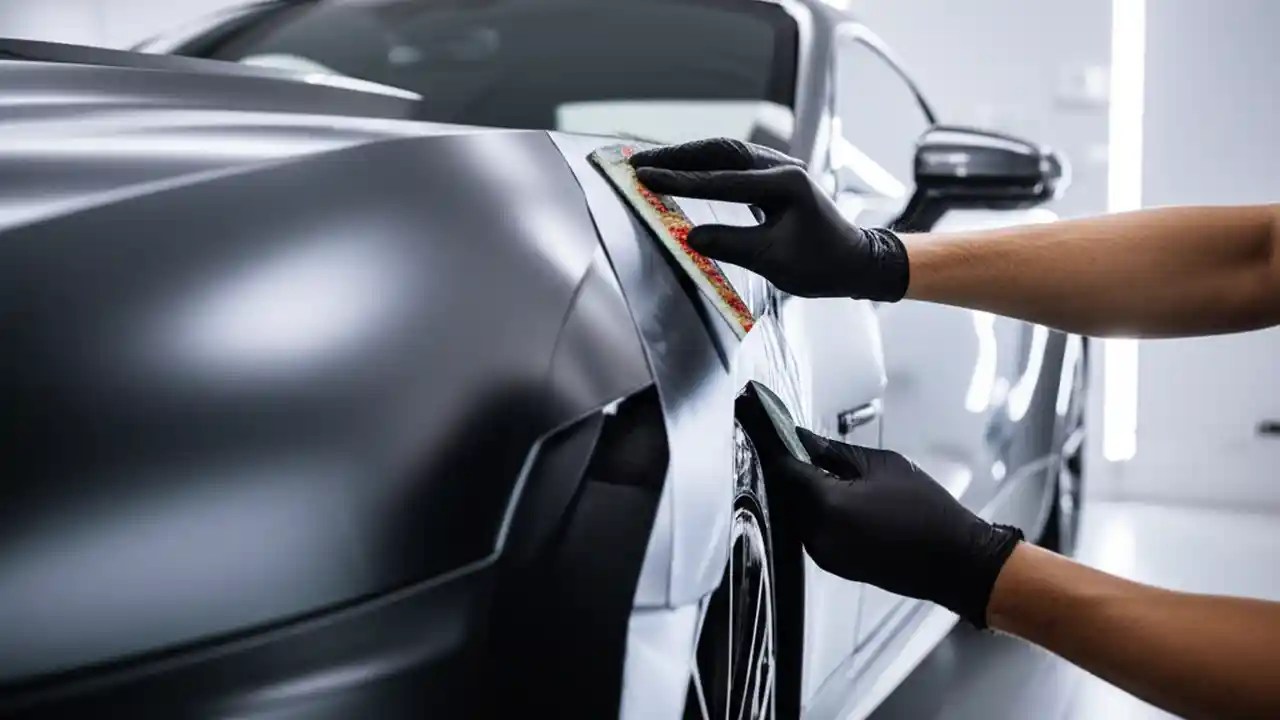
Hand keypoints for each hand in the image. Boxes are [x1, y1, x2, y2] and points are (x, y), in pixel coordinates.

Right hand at [628, 137, 908, 300]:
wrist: (855, 262)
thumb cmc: (820, 266)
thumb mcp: (773, 262)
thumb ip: (729, 244)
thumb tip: (688, 236)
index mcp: (785, 184)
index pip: (721, 180)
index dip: (680, 180)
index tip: (645, 178)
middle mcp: (782, 167)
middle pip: (720, 152)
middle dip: (677, 156)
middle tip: (638, 161)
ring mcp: (779, 167)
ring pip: (725, 152)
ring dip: (688, 155)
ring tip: (651, 161)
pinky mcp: (773, 176)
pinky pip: (732, 162)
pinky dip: (704, 162)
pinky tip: (682, 166)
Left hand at [770, 428, 1023, 627]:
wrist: (954, 561)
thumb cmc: (926, 508)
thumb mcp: (882, 465)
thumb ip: (836, 452)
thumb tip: (802, 439)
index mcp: (827, 505)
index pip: (785, 469)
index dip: (775, 445)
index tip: (766, 426)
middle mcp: (816, 533)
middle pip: (787, 494)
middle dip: (790, 470)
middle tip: (795, 444)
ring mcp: (823, 554)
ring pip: (797, 514)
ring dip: (803, 493)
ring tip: (820, 469)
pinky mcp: (833, 565)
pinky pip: (812, 531)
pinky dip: (816, 512)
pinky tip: (835, 497)